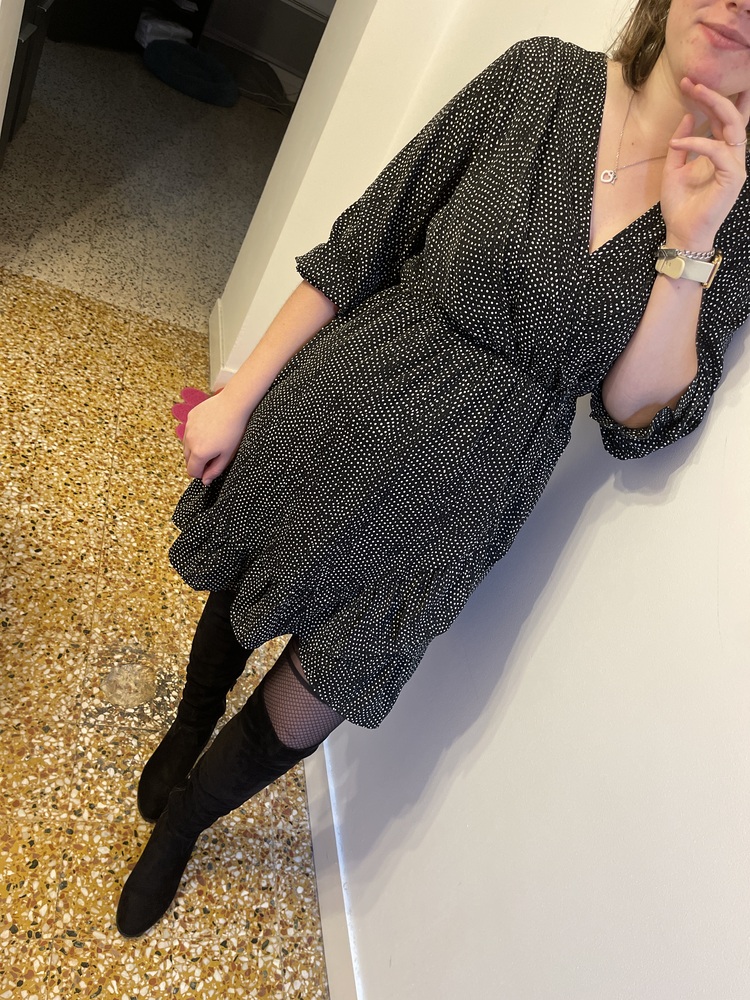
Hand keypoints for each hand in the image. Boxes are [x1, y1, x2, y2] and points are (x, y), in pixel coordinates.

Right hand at [182, 391, 249, 484]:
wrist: (234, 404)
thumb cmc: (234, 430)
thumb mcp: (228, 455)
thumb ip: (215, 470)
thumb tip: (205, 481)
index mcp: (199, 453)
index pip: (192, 472)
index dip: (201, 473)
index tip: (211, 467)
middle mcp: (189, 441)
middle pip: (187, 459)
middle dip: (198, 461)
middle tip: (214, 454)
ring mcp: (188, 428)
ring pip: (187, 445)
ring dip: (196, 447)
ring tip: (213, 440)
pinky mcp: (190, 417)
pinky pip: (190, 431)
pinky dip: (196, 434)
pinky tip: (210, 428)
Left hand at [661, 78, 748, 248]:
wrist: (682, 233)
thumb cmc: (680, 205)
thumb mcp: (673, 169)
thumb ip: (681, 144)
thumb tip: (686, 117)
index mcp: (719, 152)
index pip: (720, 119)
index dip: (708, 99)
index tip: (689, 84)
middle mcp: (731, 156)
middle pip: (732, 116)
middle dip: (715, 95)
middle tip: (693, 81)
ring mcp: (735, 166)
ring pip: (734, 126)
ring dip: (715, 106)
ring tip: (694, 92)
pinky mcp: (733, 178)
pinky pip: (719, 151)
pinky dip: (699, 142)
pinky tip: (679, 141)